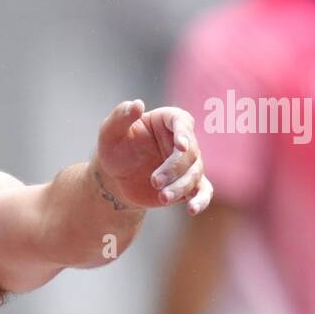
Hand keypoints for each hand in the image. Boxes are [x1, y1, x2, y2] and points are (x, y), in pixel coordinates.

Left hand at [92, 100, 213, 214]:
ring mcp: (188, 163)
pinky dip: (201, 200)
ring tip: (161, 197)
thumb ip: (121, 116)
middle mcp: (183, 141)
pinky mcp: (188, 184)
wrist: (114, 177)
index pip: (183, 122)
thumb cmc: (113, 148)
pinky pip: (203, 191)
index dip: (184, 134)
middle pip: (191, 153)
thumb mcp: (110, 131)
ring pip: (195, 174)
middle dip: (174, 169)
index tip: (180, 147)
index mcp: (168, 120)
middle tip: (154, 181)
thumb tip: (137, 104)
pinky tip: (192, 209)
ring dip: (180, 187)